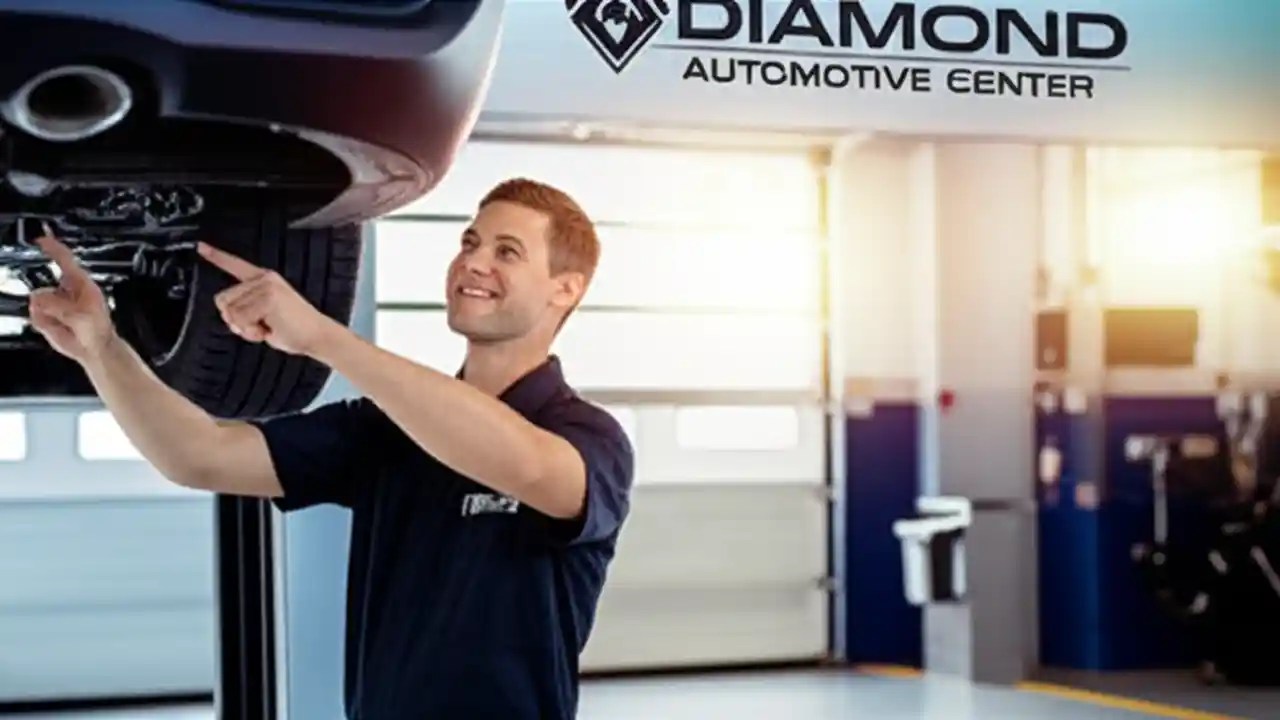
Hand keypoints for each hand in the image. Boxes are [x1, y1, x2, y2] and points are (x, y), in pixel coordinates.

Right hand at [27, 228, 116, 362]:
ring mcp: (54, 303)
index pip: (65, 260)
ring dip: (47, 315)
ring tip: (66, 324)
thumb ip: (57, 305)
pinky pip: (35, 315)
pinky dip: (43, 323)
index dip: (53, 248)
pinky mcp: (46, 315)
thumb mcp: (80, 315)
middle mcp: (64, 291)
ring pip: (37, 303)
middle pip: (43, 285)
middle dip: (46, 300)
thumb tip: (37, 299)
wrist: (94, 349)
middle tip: (60, 314)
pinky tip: (59, 328)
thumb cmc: (96, 329)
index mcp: (81, 284)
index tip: (41, 240)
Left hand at [199, 242, 336, 356]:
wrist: (318, 336)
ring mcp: (266, 288)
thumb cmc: (295, 329)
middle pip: (223, 300)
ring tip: (268, 327)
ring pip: (231, 313)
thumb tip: (228, 314)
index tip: (201, 246)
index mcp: (264, 279)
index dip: (216, 256)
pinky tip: (270, 329)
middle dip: (236, 320)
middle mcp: (264, 279)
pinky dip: (252, 332)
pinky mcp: (268, 299)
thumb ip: (246, 308)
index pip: (236, 265)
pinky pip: (242, 321)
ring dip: (246, 328)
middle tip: (260, 324)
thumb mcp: (266, 314)